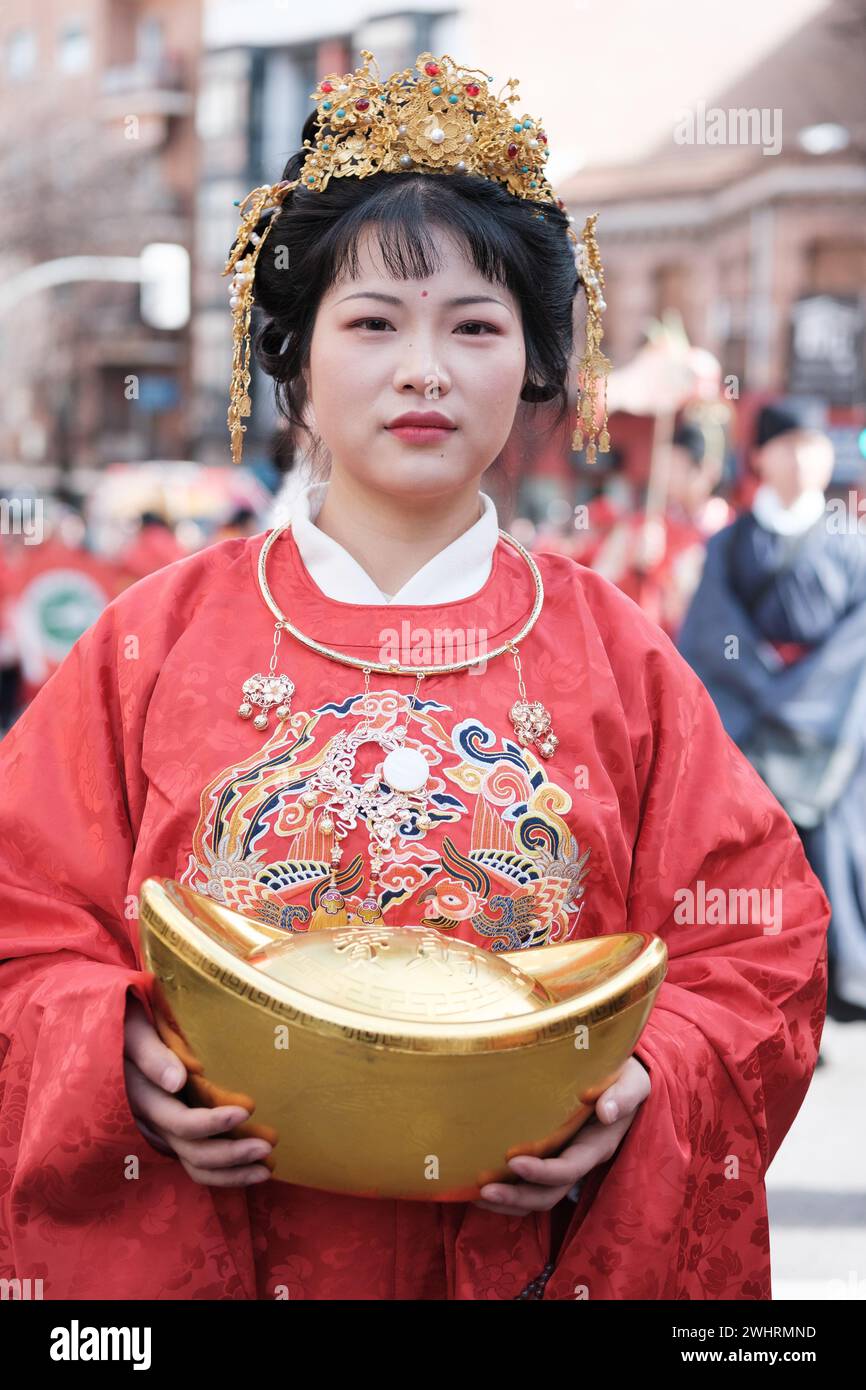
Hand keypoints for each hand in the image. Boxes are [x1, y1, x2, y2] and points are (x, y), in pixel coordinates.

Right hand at [123, 995, 272, 1186]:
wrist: (111, 1032)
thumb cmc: (126, 1022)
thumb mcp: (133, 1029)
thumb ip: (151, 1055)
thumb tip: (177, 1081)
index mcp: (143, 1098)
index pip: (181, 1123)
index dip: (214, 1122)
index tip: (249, 1109)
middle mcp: (152, 1122)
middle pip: (193, 1152)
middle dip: (232, 1154)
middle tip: (270, 1146)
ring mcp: (161, 1131)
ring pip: (195, 1165)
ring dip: (231, 1172)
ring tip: (267, 1169)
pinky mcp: (171, 1133)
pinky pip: (196, 1163)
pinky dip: (223, 1173)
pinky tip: (252, 1172)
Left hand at [473, 1056, 650, 1213]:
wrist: (624, 1083)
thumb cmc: (626, 1077)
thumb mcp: (632, 1081)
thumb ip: (624, 1095)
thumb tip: (607, 1111)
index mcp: (597, 1145)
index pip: (569, 1168)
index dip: (542, 1171)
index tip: (512, 1160)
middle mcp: (579, 1160)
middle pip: (549, 1193)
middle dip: (517, 1196)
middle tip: (482, 1190)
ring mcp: (564, 1162)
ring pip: (537, 1196)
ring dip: (507, 1201)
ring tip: (475, 1195)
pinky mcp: (550, 1157)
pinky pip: (530, 1187)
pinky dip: (507, 1194)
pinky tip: (477, 1189)